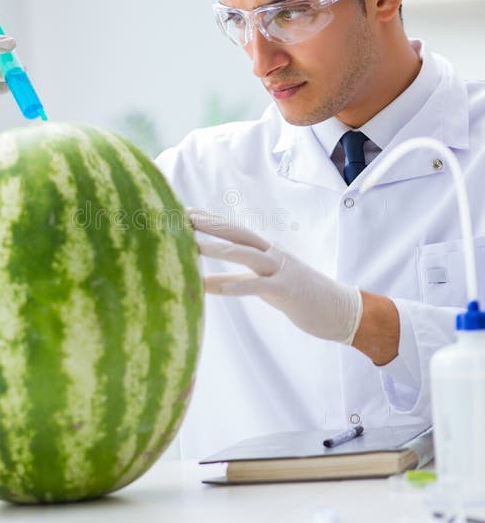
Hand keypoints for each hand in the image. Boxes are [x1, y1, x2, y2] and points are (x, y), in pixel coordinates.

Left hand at [188, 209, 362, 344]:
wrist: (341, 311)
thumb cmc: (301, 297)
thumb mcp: (265, 285)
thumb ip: (237, 281)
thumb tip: (207, 282)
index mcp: (267, 250)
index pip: (234, 229)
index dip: (210, 219)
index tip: (184, 211)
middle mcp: (272, 254)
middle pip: (236, 233)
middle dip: (209, 223)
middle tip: (181, 216)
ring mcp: (280, 270)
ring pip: (244, 253)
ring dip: (216, 248)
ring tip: (191, 245)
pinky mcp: (286, 290)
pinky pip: (254, 286)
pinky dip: (230, 285)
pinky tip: (211, 287)